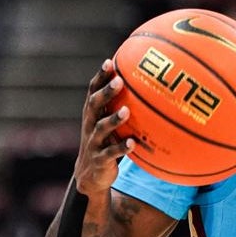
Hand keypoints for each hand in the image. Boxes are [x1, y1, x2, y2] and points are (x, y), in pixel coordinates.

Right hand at [73, 58, 134, 194]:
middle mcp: (90, 125)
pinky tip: (132, 143)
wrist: (90, 175)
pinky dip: (120, 148)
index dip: (100, 76)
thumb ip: (121, 106)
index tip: (110, 62)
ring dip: (113, 119)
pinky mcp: (100, 159)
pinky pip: (110, 153)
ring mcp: (94, 142)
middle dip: (106, 92)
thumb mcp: (108, 123)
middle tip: (119, 80)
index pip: (93, 91)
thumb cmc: (106, 142)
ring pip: (101, 128)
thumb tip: (146, 85)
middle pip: (94, 105)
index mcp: (92, 114)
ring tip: (126, 111)